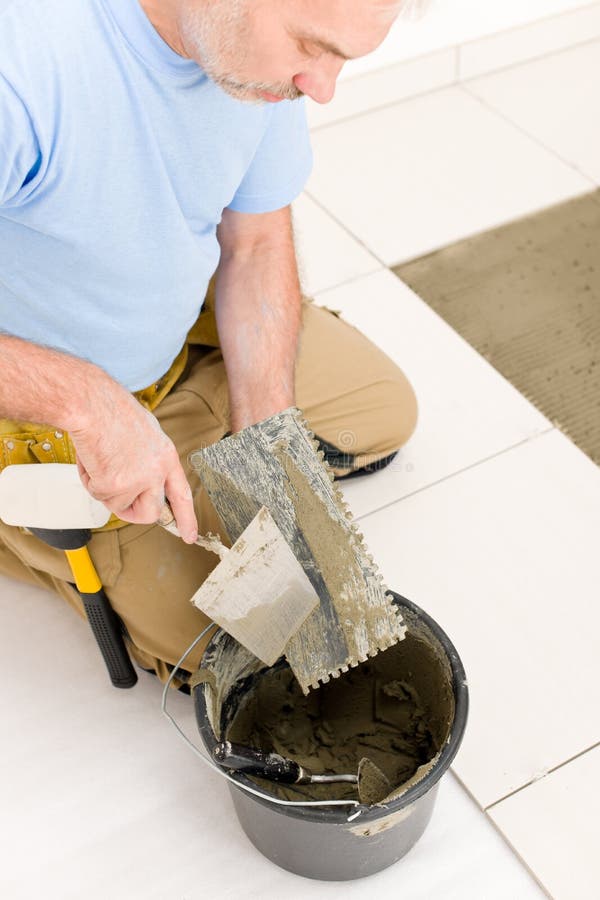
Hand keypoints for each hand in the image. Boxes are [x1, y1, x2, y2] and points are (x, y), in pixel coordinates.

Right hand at [70, 379, 197, 542]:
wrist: (93, 404)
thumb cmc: (113, 412)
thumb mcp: (144, 434)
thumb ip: (147, 460)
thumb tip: (141, 482)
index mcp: (167, 457)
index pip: (182, 494)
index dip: (187, 518)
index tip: (190, 536)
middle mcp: (157, 471)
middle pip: (151, 513)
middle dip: (133, 512)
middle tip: (118, 497)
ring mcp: (137, 480)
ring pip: (118, 505)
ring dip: (104, 488)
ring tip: (100, 459)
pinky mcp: (114, 485)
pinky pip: (97, 495)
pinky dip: (89, 480)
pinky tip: (91, 457)